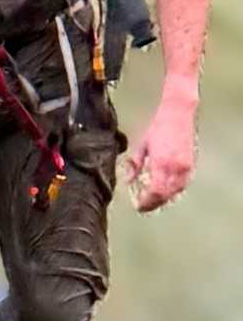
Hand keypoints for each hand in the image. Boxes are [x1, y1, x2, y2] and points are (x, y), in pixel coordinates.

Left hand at [124, 92, 197, 212]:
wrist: (178, 114)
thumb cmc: (159, 126)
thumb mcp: (142, 144)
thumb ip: (135, 164)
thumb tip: (129, 179)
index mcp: (160, 163)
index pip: (154, 191)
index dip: (147, 202)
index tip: (139, 206)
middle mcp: (175, 167)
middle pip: (165, 195)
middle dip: (154, 204)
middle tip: (145, 207)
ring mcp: (185, 166)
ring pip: (176, 192)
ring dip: (165, 198)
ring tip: (154, 200)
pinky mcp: (191, 164)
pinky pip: (183, 184)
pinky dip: (174, 190)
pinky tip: (166, 189)